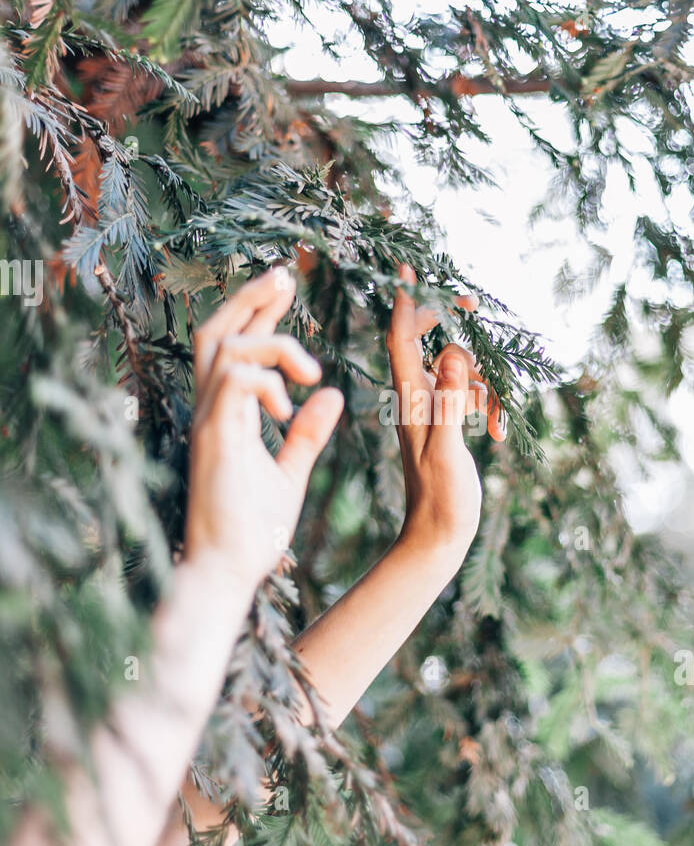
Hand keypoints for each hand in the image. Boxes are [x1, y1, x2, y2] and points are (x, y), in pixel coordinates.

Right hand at [184, 266, 343, 595]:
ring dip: (270, 343)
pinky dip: (265, 381)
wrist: (228, 570)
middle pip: (216, 333)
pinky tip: (290, 405)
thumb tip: (333, 396)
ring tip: (310, 369)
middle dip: (250, 299)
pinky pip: (233, 384)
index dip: (258, 313)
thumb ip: (306, 433)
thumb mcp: (288, 472)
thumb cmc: (252, 529)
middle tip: (285, 276)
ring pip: (223, 350)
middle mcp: (210, 411)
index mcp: (227, 415)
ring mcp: (208, 423)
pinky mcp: (214, 440)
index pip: (236, 348)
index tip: (286, 287)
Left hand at [386, 263, 503, 563]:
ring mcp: (433, 408)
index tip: (408, 265)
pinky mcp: (448, 421)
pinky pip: (470, 393)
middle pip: (430, 340)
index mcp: (411, 398)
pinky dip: (489, 404)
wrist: (438, 536)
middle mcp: (417, 396)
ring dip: (485, 381)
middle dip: (454, 323)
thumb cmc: (440, 499)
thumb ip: (450, 403)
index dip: (406, 300)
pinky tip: (501, 433)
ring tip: (499, 421)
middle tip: (474, 304)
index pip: (402, 337)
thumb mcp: (447, 449)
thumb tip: (454, 356)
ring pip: (459, 368)